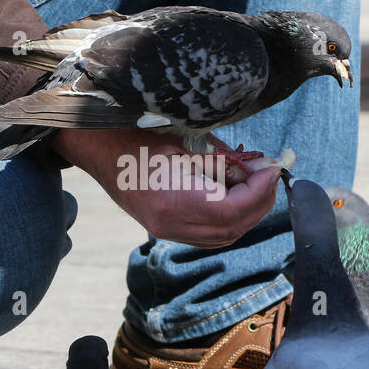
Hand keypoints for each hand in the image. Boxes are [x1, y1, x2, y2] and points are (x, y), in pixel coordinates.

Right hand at [52, 128, 280, 248]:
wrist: (96, 146)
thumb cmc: (135, 133)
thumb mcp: (182, 138)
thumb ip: (221, 157)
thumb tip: (257, 166)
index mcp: (171, 200)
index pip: (231, 210)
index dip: (259, 191)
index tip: (272, 167)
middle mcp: (170, 224)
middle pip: (232, 228)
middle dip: (259, 201)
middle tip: (269, 172)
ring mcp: (167, 230)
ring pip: (224, 235)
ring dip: (247, 210)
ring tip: (254, 179)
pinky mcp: (166, 229)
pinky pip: (210, 234)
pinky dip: (231, 216)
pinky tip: (234, 190)